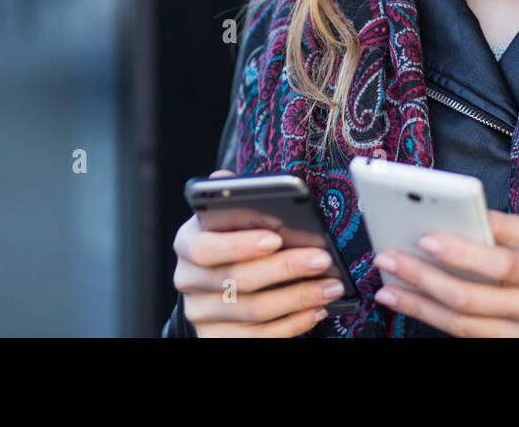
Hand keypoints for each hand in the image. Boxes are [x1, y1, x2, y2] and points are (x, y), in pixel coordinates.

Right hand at [173, 170, 343, 336]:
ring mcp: (201, 314)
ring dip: (298, 298)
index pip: (205, 247)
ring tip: (331, 285)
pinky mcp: (217, 339)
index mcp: (187, 243)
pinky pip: (259, 337)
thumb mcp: (228, 217)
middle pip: (237, 280)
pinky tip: (316, 310)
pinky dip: (292, 325)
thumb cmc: (232, 240)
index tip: (276, 237)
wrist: (215, 287)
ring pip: (254, 311)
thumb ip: (232, 199)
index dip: (240, 244)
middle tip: (322, 259)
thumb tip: (229, 179)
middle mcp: (188, 280)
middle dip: (286, 268)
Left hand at [373, 210, 518, 336]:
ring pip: (462, 326)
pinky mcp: (512, 348)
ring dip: (419, 306)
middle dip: (423, 279)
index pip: (499, 265)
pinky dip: (434, 318)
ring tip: (387, 288)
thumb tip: (450, 211)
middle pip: (471, 300)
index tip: (424, 239)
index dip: (461, 254)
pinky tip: (411, 302)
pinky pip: (466, 336)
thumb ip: (496, 222)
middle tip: (388, 259)